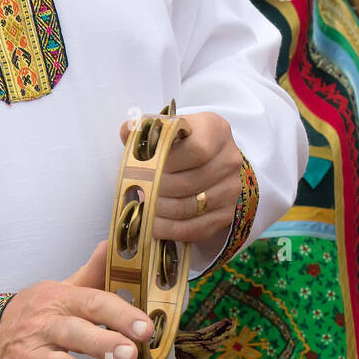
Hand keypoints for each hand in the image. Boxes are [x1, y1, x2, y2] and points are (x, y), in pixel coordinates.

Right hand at [0, 242, 152, 358]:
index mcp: (59, 302)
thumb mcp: (59, 290)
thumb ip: (91, 274)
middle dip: (103, 343)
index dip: (120, 315)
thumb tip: (113, 242)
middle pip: (75, 333)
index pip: (93, 303)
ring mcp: (29, 358)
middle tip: (131, 354)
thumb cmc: (34, 316)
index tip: (146, 328)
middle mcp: (43, 327)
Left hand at [119, 111, 243, 244]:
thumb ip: (146, 130)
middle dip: (157, 191)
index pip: (196, 150)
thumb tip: (128, 129)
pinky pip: (195, 228)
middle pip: (189, 183)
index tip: (147, 167)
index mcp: (215, 130)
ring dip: (160, 211)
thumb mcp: (166, 128)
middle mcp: (229, 159)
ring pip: (189, 208)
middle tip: (138, 193)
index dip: (167, 161)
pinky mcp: (225, 214)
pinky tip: (153, 226)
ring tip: (142, 208)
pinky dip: (170, 230)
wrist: (207, 161)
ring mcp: (231, 189)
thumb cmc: (180, 143)